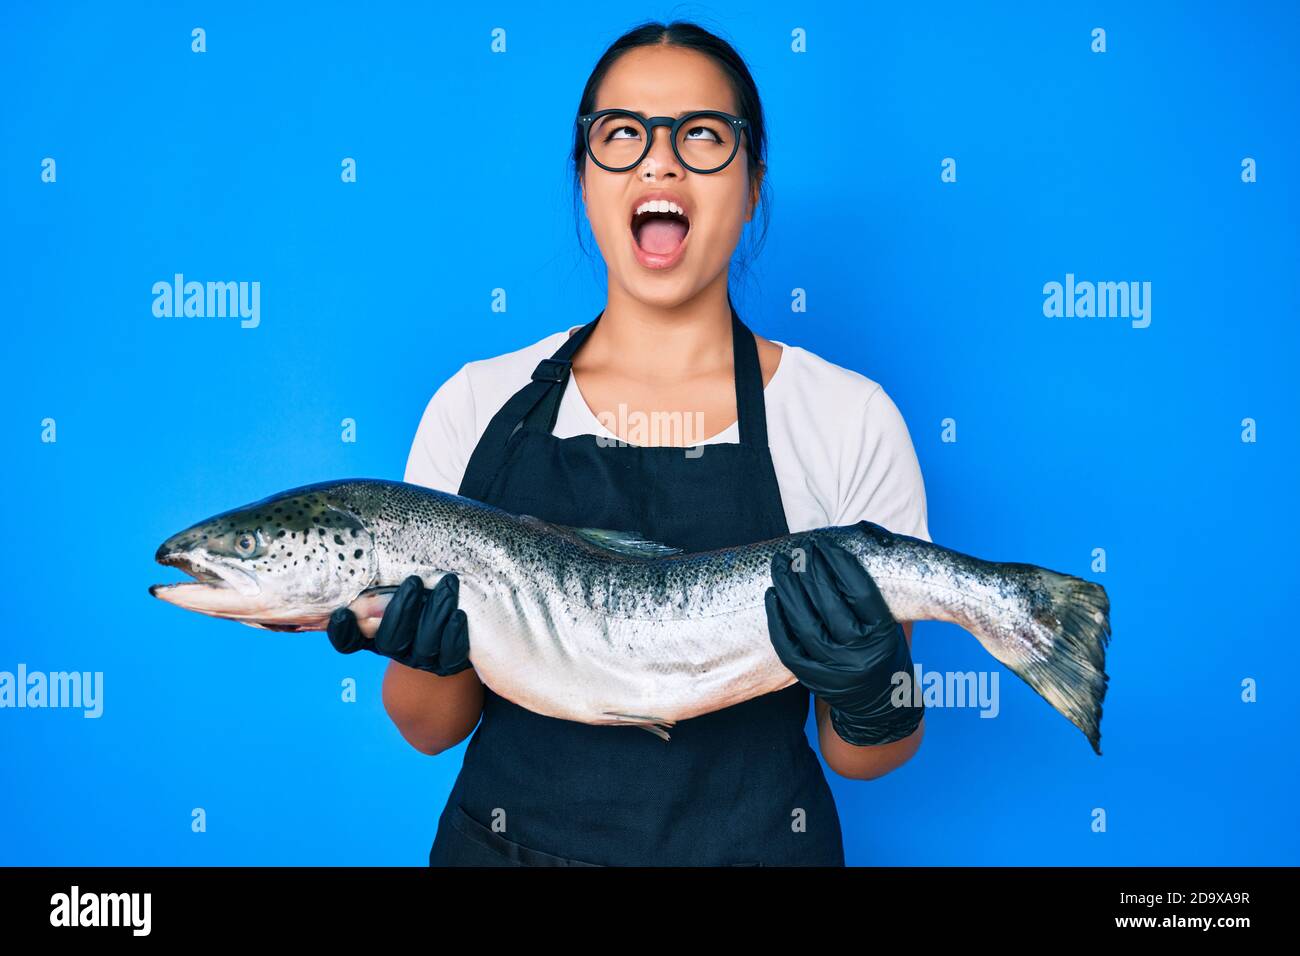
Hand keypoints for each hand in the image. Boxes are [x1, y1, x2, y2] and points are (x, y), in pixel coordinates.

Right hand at [327, 574, 470, 676]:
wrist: (452, 623)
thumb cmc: (418, 595)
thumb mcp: (396, 587)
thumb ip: (381, 583)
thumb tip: (361, 562)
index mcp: (372, 633)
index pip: (348, 641)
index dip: (343, 632)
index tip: (343, 613)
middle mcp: (394, 648)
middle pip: (390, 641)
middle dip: (402, 610)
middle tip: (414, 581)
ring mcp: (421, 659)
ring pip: (424, 645)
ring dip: (435, 614)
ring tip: (447, 584)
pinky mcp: (447, 663)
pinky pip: (451, 654)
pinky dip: (454, 634)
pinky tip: (459, 614)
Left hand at [764, 538, 921, 746]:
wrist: (881, 709)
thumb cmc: (886, 655)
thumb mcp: (893, 628)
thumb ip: (875, 597)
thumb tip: (848, 553)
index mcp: (884, 636)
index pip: (859, 591)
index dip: (840, 563)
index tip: (826, 545)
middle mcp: (859, 654)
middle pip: (829, 603)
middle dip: (810, 570)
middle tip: (799, 549)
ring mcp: (834, 670)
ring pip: (804, 622)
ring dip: (789, 589)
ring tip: (780, 565)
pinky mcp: (813, 679)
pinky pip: (788, 646)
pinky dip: (777, 619)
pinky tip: (772, 596)